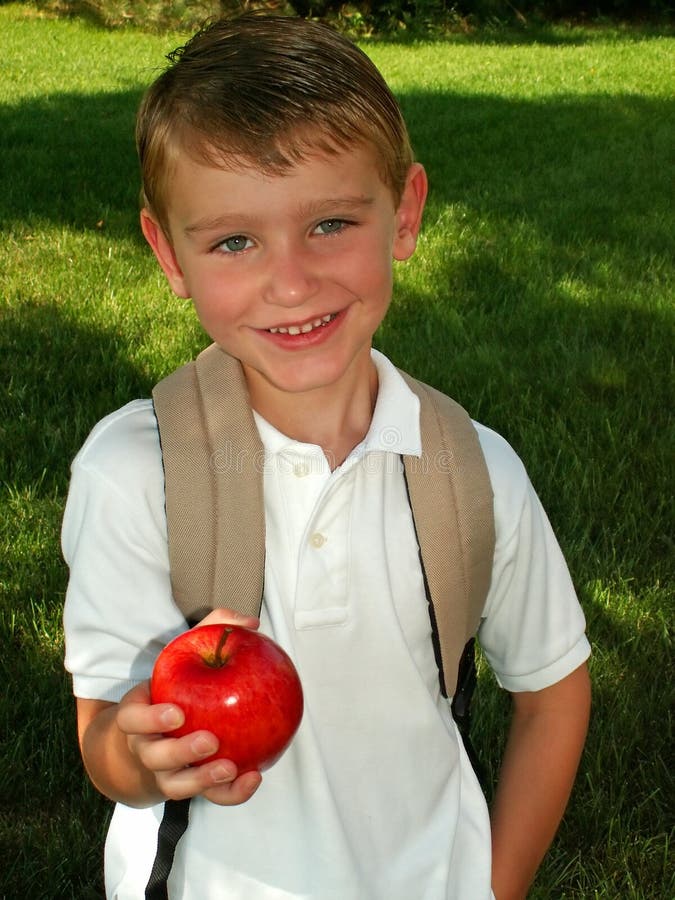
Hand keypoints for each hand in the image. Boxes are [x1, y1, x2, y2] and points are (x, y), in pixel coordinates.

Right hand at [116, 607, 262, 805]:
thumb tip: (250, 623)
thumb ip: (214, 629)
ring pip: (176, 785)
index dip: (150, 719)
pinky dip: (231, 793)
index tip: (177, 712)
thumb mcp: (186, 654)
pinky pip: (209, 796)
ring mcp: (165, 772)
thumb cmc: (179, 685)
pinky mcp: (190, 785)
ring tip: (231, 768)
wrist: (160, 730)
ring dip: (203, 781)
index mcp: (138, 715)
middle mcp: (147, 746)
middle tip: (211, 741)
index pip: (131, 719)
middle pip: (154, 757)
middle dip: (181, 753)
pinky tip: (255, 776)